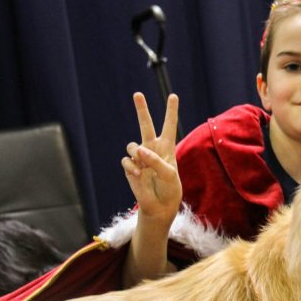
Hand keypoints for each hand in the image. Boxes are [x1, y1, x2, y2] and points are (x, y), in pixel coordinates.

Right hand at [121, 92, 181, 222]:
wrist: (159, 206)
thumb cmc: (169, 189)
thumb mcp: (169, 174)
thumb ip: (155, 160)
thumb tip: (138, 150)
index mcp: (166, 147)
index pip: (169, 125)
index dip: (171, 111)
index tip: (173, 96)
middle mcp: (152, 149)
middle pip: (146, 125)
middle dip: (141, 109)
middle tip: (137, 94)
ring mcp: (140, 157)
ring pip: (132, 144)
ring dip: (137, 154)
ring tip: (143, 166)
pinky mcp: (130, 167)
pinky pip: (127, 161)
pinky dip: (132, 167)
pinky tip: (138, 175)